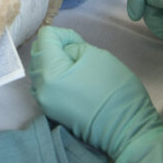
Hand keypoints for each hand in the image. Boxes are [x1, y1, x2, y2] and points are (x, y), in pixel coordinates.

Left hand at [29, 26, 159, 157]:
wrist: (124, 128)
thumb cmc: (114, 90)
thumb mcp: (96, 55)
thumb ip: (73, 46)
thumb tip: (62, 49)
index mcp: (50, 72)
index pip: (44, 37)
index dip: (63, 34)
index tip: (79, 42)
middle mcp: (40, 88)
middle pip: (38, 52)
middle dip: (56, 47)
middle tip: (78, 53)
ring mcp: (43, 102)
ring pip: (39, 68)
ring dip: (54, 61)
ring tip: (76, 67)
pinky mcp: (50, 111)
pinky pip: (44, 84)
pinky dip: (53, 76)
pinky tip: (71, 79)